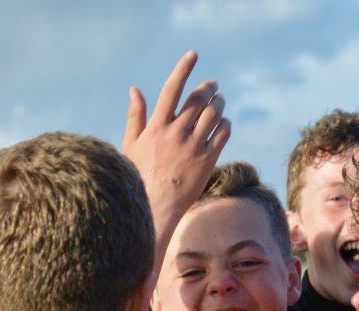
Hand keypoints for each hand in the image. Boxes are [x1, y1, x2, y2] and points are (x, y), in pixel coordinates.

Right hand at [122, 51, 230, 273]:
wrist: (156, 207)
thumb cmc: (140, 176)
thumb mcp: (132, 145)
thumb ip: (135, 116)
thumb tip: (135, 89)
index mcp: (156, 127)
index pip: (172, 89)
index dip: (184, 69)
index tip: (193, 55)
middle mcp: (176, 133)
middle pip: (198, 99)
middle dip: (209, 88)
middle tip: (214, 86)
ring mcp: (193, 146)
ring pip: (214, 114)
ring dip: (219, 104)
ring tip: (220, 102)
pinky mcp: (208, 160)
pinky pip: (223, 134)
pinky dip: (226, 124)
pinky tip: (224, 124)